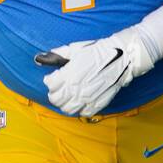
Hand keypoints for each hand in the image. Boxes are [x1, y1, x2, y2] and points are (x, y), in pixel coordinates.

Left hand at [35, 26, 156, 116]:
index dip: (50, 81)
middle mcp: (76, 88)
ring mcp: (88, 97)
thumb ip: (56, 55)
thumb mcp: (74, 49)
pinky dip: (80, 109)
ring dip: (65, 104)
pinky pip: (84, 113)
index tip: (53, 78)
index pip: (50, 84)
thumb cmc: (97, 50)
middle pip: (56, 99)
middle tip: (58, 89)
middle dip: (54, 94)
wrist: (122, 56)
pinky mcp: (99, 103)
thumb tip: (39, 58)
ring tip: (68, 97)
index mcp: (69, 73)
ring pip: (68, 109)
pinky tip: (81, 101)